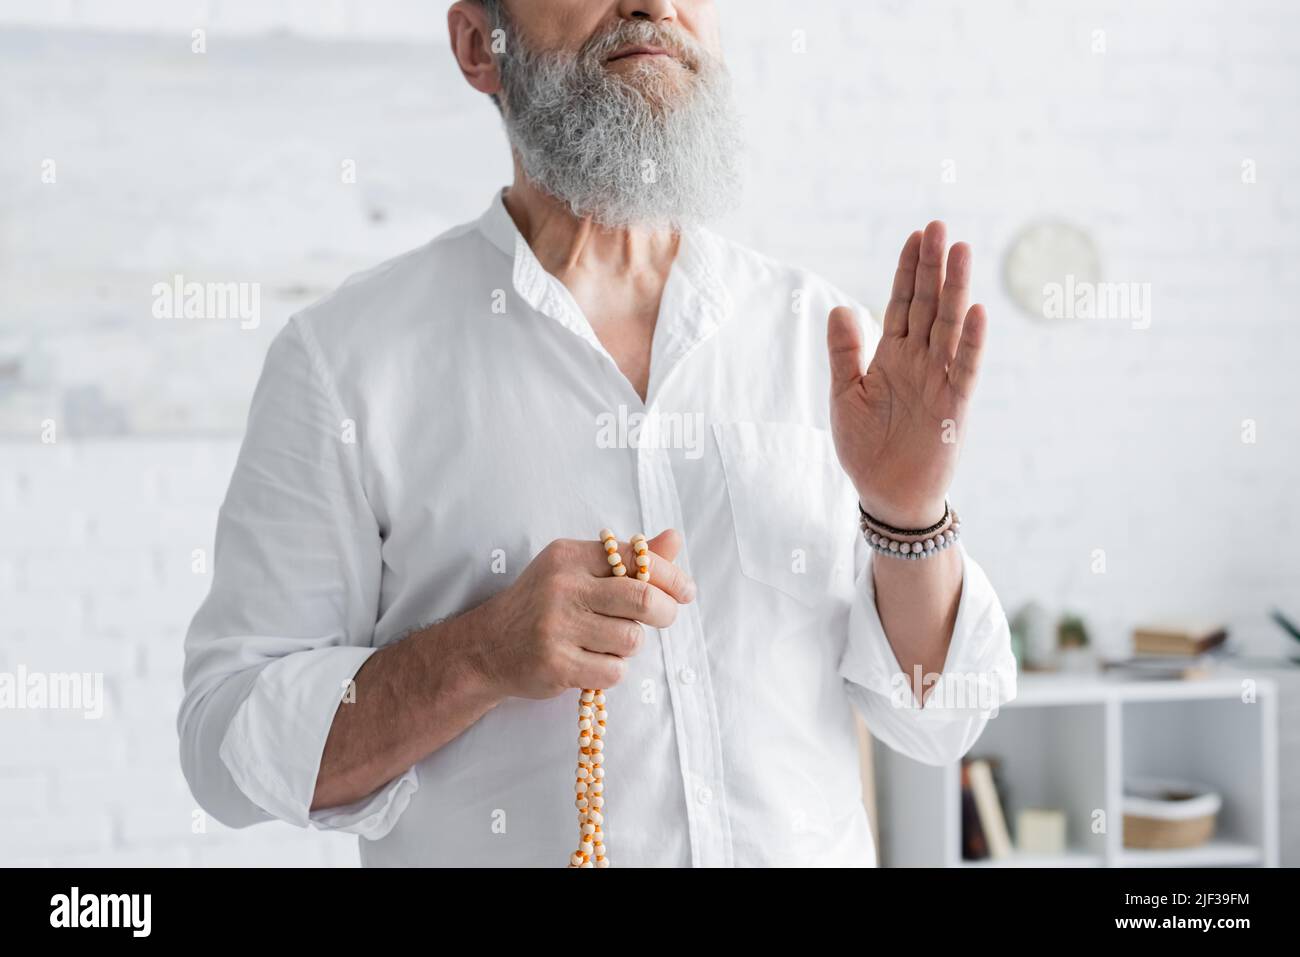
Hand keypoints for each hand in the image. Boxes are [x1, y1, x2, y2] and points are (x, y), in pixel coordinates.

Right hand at [470, 530, 693, 698]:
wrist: (487, 647)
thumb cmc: (541, 605)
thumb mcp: (576, 570)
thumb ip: (626, 558)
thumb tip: (674, 539)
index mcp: (570, 556)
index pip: (637, 558)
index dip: (671, 576)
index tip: (685, 591)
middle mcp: (563, 586)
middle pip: (642, 598)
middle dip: (665, 612)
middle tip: (663, 617)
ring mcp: (558, 627)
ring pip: (632, 639)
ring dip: (630, 645)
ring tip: (608, 642)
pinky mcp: (557, 664)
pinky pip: (614, 670)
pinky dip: (613, 670)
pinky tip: (592, 662)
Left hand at [827, 221, 986, 527]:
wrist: (886, 494)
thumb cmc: (865, 448)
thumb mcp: (846, 396)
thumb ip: (845, 353)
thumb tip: (839, 307)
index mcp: (891, 356)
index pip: (901, 304)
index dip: (907, 271)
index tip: (916, 235)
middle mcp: (918, 362)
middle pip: (927, 305)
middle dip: (932, 268)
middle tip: (940, 226)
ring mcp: (938, 381)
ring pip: (948, 327)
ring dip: (954, 291)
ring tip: (961, 251)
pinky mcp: (953, 406)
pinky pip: (963, 369)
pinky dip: (969, 342)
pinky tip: (975, 311)